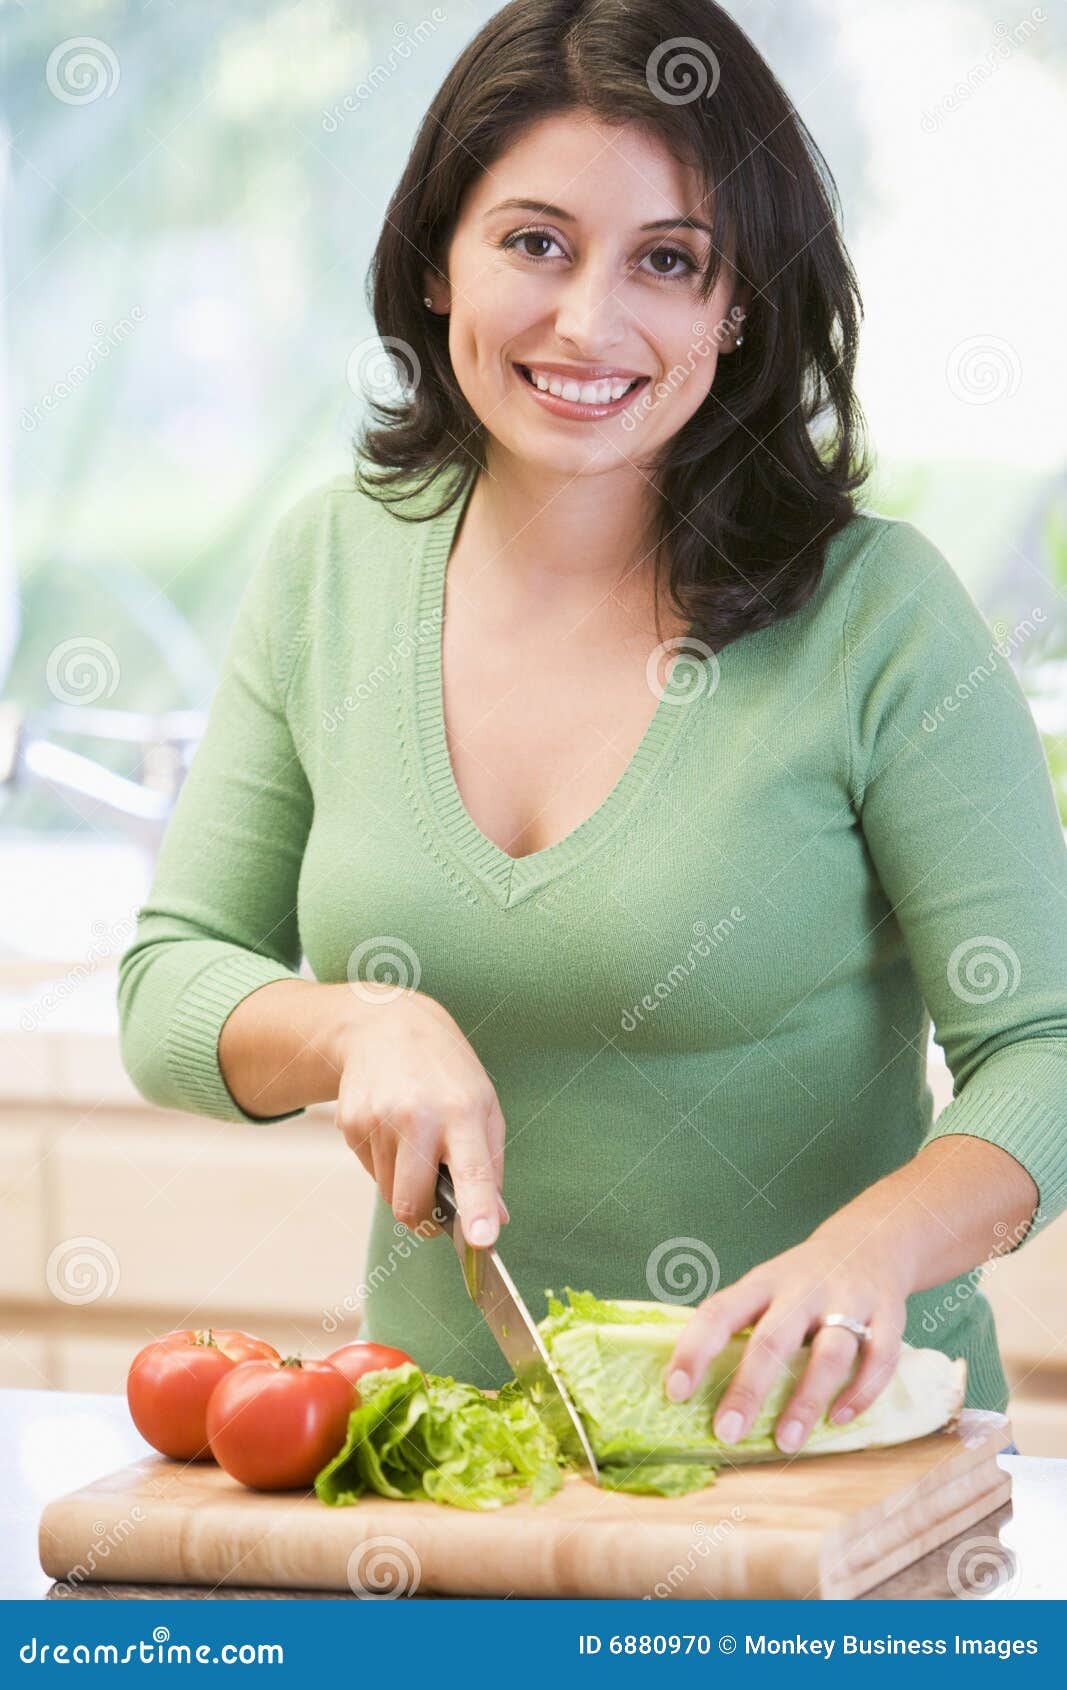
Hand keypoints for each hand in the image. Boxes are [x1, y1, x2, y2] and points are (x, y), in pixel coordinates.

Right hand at [332, 984, 508, 1248]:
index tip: (481, 1240)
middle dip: (425, 1220)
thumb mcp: (484, 1105)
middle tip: (437, 1211)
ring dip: (405, 1185)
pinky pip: (371, 1172)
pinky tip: (391, 1129)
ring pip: (390, 1194)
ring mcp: (378, 1120)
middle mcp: (418, 1116)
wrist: (386, 1026)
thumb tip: (495, 1221)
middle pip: (413, 1203)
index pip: (472, 1170)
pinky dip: (384, 1164)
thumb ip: (491, 1166)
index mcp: (463, 1112)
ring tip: (415, 1144)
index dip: (476, 1209)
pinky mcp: (350, 1123)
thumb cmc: (446, 1073)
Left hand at [662, 1233, 909, 1453]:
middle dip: (749, 1387)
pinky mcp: (888, 1314)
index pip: (720, 1312)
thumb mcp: (765, 1287)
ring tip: (785, 1442)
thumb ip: (739, 1325)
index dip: (695, 1350)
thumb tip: (693, 1386)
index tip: (675, 1392)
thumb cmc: (802, 1281)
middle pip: (774, 1338)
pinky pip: (879, 1358)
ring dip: (806, 1400)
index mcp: (763, 1282)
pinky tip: (839, 1419)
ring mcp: (849, 1300)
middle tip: (727, 1432)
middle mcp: (804, 1288)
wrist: (870, 1240)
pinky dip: (860, 1392)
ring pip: (830, 1353)